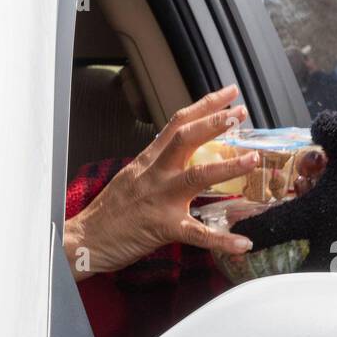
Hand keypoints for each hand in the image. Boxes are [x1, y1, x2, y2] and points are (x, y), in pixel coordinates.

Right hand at [64, 86, 257, 279]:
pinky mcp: (162, 228)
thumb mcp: (133, 178)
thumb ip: (158, 166)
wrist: (84, 240)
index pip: (177, 124)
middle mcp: (154, 174)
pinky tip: (244, 241)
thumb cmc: (109, 213)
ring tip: (252, 159)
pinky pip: (197, 234)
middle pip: (185, 139)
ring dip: (227, 167)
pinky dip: (222, 239)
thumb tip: (187, 159)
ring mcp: (159, 199)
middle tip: (241, 114)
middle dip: (215, 123)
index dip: (205, 106)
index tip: (229, 94)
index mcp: (148, 161)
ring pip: (196, 177)